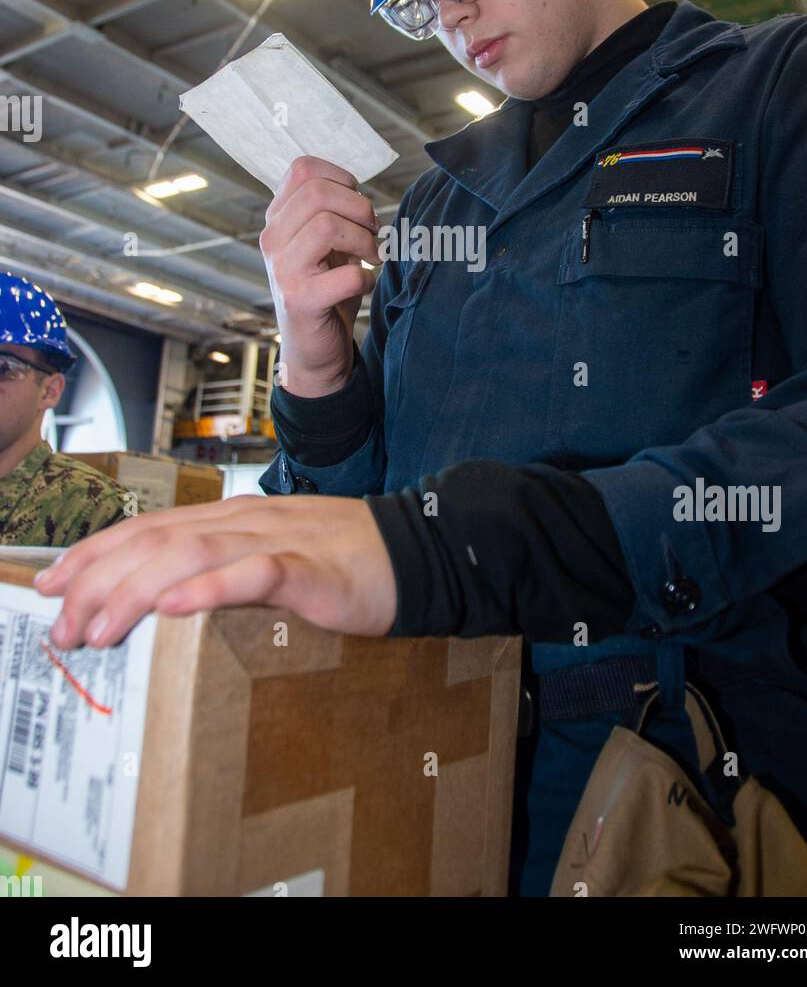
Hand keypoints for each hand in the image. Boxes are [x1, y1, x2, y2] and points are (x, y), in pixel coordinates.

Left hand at [34, 495, 397, 648]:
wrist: (416, 550)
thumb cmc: (342, 562)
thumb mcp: (270, 561)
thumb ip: (223, 571)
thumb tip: (166, 600)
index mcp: (231, 519)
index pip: (148, 528)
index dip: (94, 554)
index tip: (51, 585)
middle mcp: (244, 520)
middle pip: (155, 540)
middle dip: (98, 581)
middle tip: (62, 626)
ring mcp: (276, 538)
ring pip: (191, 554)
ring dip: (136, 590)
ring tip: (99, 626)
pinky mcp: (309, 566)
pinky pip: (254, 573)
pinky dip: (210, 587)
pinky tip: (176, 606)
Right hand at [260, 155, 381, 396]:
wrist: (313, 349)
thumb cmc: (327, 289)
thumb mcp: (328, 243)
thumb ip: (334, 212)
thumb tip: (360, 193)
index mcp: (279, 219)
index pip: (303, 169)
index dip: (342, 179)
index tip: (357, 206)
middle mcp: (273, 239)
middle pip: (317, 192)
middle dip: (359, 208)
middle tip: (372, 233)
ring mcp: (282, 270)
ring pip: (328, 226)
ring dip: (363, 240)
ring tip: (371, 257)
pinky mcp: (299, 300)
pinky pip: (345, 275)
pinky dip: (365, 278)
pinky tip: (362, 285)